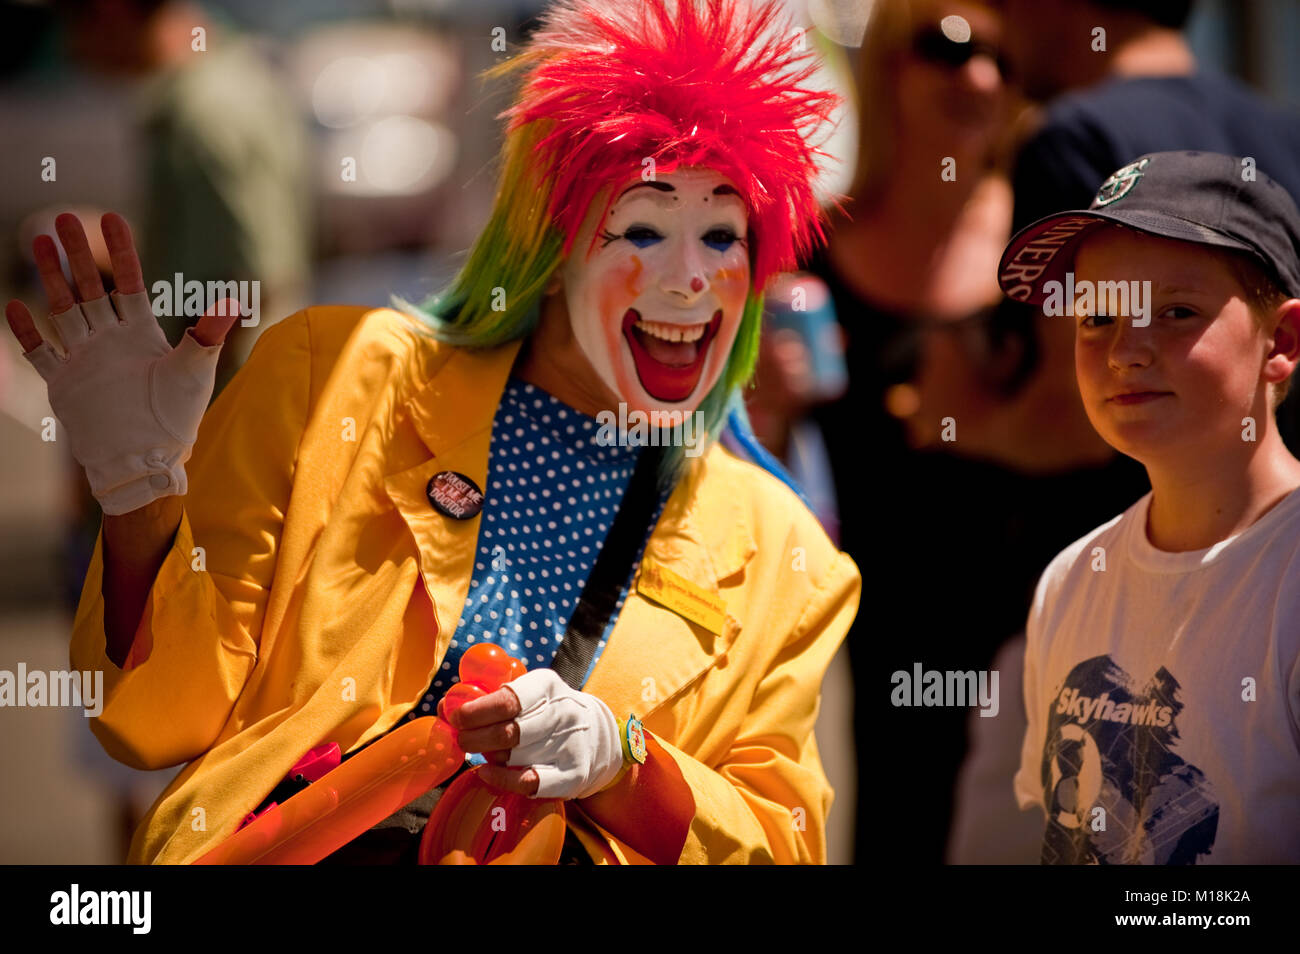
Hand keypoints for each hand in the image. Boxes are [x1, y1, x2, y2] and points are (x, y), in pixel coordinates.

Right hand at [4, 213, 238, 514]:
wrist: (145, 459)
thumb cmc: (176, 418)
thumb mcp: (195, 370)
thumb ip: (207, 334)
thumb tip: (234, 299)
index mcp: (141, 333)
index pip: (130, 281)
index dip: (120, 250)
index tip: (112, 217)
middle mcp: (110, 340)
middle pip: (91, 287)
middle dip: (77, 253)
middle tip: (62, 217)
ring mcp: (85, 359)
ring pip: (63, 309)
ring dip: (51, 277)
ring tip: (37, 241)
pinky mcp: (64, 383)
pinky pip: (40, 352)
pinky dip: (27, 332)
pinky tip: (14, 306)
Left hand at [440, 669, 623, 799]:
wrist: (595, 735)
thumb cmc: (545, 710)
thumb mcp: (527, 691)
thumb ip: (489, 695)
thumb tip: (445, 705)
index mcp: (547, 686)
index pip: (507, 699)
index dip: (476, 711)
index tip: (456, 717)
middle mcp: (562, 714)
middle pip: (507, 732)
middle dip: (474, 738)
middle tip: (462, 739)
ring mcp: (568, 745)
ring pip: (513, 757)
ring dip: (489, 756)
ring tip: (484, 752)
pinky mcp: (571, 775)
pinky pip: (528, 782)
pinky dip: (502, 779)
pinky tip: (488, 773)